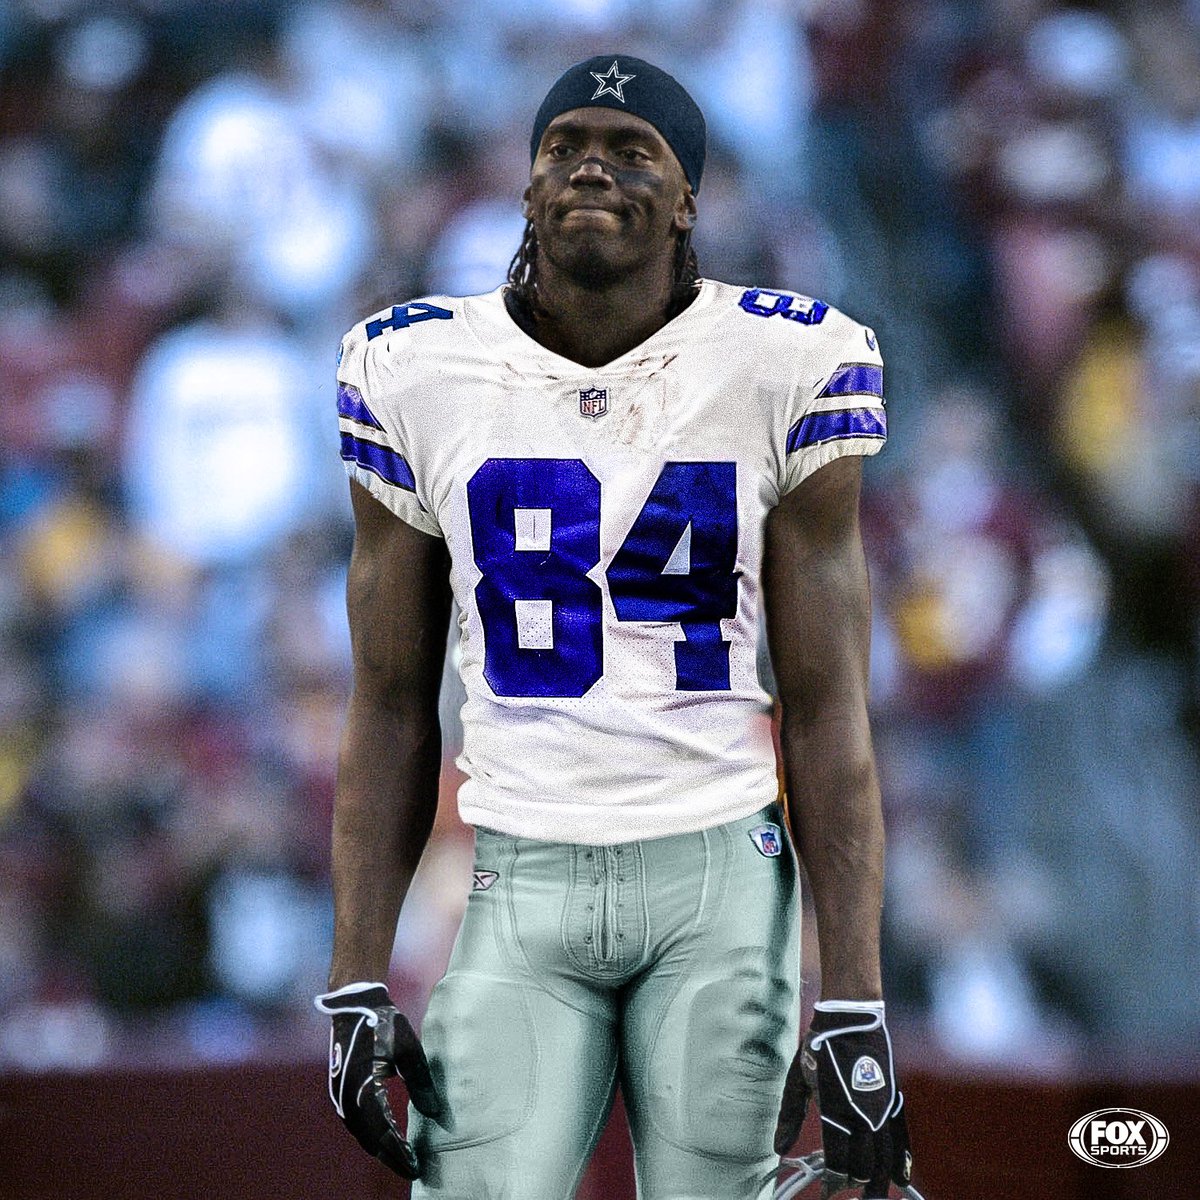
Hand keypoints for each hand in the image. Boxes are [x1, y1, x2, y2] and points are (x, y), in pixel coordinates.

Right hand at [315, 982, 443, 1178]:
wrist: (354, 1004)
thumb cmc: (382, 1022)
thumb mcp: (407, 1047)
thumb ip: (420, 1080)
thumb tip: (434, 1112)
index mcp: (360, 1085)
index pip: (379, 1130)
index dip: (396, 1152)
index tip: (415, 1165)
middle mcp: (346, 1095)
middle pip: (368, 1137)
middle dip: (389, 1155)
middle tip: (412, 1168)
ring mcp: (341, 1093)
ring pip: (362, 1130)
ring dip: (381, 1145)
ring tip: (404, 1157)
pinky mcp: (343, 1089)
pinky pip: (359, 1118)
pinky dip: (374, 1131)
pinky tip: (391, 1136)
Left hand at [774, 1001, 912, 1197]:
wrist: (851, 1017)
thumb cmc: (820, 1046)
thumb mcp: (797, 1080)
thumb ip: (790, 1116)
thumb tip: (779, 1148)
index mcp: (835, 1112)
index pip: (837, 1162)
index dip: (831, 1182)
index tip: (824, 1190)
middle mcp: (862, 1116)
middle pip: (862, 1166)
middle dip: (852, 1183)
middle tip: (842, 1190)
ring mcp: (881, 1110)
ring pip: (885, 1159)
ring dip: (878, 1182)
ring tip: (871, 1199)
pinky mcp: (893, 1100)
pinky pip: (902, 1138)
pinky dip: (902, 1161)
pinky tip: (901, 1179)